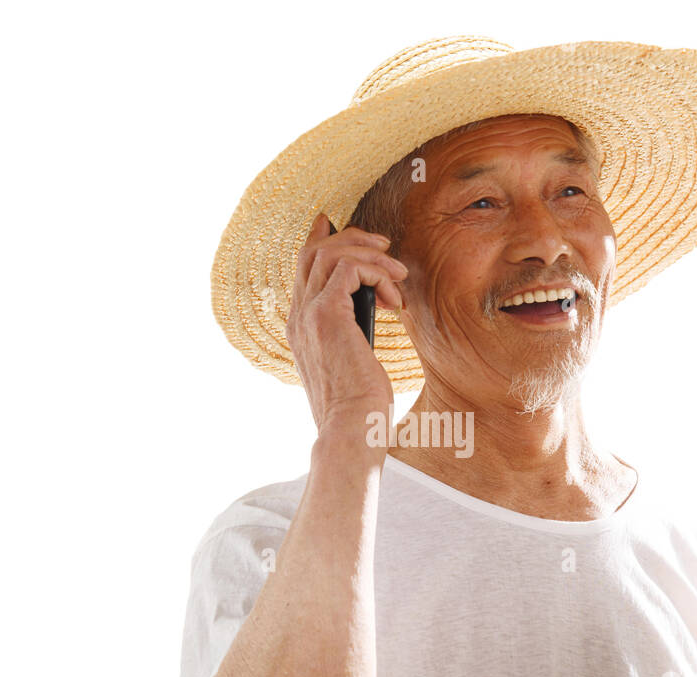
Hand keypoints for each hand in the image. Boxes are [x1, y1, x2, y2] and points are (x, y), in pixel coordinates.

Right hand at [286, 212, 406, 438]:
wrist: (352, 430)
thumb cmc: (358, 408)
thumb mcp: (351, 363)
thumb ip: (350, 335)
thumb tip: (372, 313)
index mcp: (300, 327)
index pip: (303, 268)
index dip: (320, 240)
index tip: (337, 225)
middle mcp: (298, 316)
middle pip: (314, 252)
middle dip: (352, 239)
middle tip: (384, 247)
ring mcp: (309, 314)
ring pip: (331, 254)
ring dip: (370, 255)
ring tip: (398, 274)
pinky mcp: (328, 315)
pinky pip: (350, 269)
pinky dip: (375, 272)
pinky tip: (393, 295)